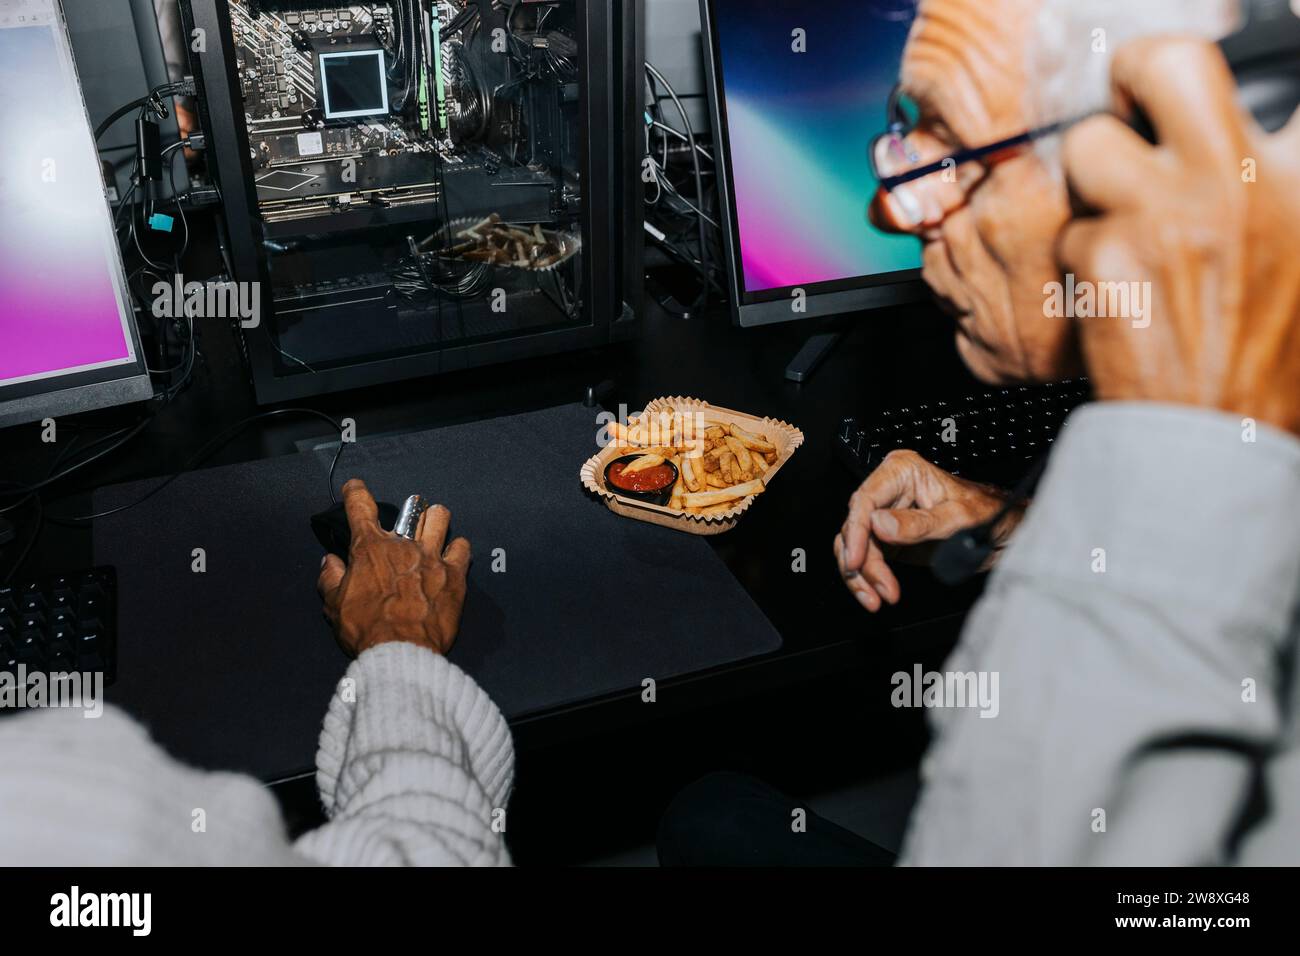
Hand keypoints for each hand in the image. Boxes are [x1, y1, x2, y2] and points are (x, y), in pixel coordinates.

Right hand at [317, 479, 471, 656]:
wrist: (401, 653)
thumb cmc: (365, 630)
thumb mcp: (335, 606)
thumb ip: (330, 578)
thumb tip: (330, 561)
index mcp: (370, 549)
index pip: (360, 506)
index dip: (356, 492)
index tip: (355, 487)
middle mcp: (403, 545)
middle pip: (411, 509)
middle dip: (409, 513)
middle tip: (408, 524)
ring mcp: (432, 557)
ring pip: (440, 518)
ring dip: (435, 520)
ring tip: (432, 531)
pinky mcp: (455, 575)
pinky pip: (463, 548)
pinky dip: (458, 549)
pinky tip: (453, 556)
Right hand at [834, 450, 1021, 611]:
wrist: (1008, 532)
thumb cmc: (992, 513)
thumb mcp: (960, 518)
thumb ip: (920, 523)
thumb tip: (880, 524)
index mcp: (903, 472)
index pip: (865, 500)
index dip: (856, 532)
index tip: (857, 560)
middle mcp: (890, 492)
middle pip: (855, 527)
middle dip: (861, 562)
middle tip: (876, 589)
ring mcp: (887, 517)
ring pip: (854, 547)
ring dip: (861, 576)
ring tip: (877, 597)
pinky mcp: (889, 541)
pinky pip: (866, 560)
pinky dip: (868, 579)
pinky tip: (878, 593)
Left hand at [1058, 38, 1299, 436]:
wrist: (1216, 435)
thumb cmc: (1264, 354)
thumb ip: (1284, 186)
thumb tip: (1269, 140)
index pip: (1293, 78)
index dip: (1271, 62)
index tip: (1237, 83)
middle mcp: (1236, 181)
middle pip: (1171, 64)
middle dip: (1136, 73)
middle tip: (1130, 100)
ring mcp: (1165, 214)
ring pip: (1090, 145)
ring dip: (1091, 178)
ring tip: (1115, 216)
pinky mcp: (1105, 256)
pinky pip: (1071, 225)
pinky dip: (1082, 254)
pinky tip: (1112, 287)